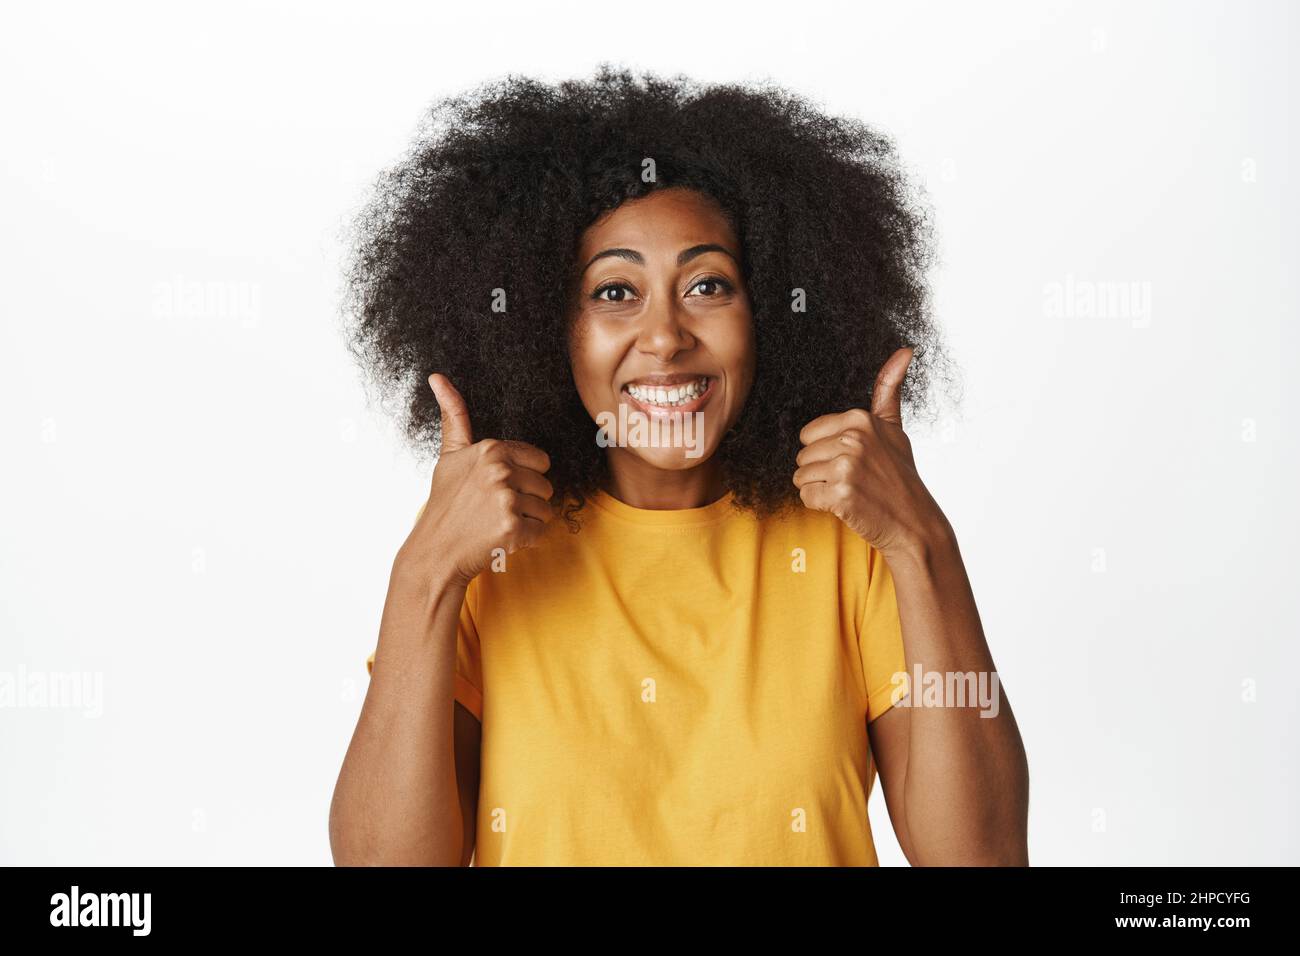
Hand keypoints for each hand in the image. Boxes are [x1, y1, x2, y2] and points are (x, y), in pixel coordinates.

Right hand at [394, 373, 554, 588]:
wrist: (435, 552)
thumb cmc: (446, 503)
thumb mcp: (450, 456)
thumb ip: (455, 416)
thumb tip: (437, 376)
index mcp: (491, 449)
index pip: (541, 461)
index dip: (524, 478)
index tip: (497, 489)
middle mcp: (500, 471)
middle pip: (545, 486)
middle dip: (526, 502)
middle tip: (494, 510)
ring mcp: (506, 500)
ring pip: (546, 509)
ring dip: (527, 522)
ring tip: (496, 524)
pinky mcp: (512, 528)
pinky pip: (541, 532)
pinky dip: (525, 541)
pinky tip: (500, 539)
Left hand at [792, 347, 946, 557]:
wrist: (914, 522)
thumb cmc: (900, 476)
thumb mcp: (894, 429)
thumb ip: (889, 390)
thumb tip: (905, 350)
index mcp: (860, 419)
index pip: (808, 434)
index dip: (825, 452)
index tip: (853, 461)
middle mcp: (853, 438)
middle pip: (802, 456)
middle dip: (821, 472)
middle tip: (853, 481)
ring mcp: (847, 466)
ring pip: (800, 477)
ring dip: (820, 489)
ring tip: (850, 492)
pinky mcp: (840, 493)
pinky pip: (806, 497)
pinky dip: (821, 506)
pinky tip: (846, 505)